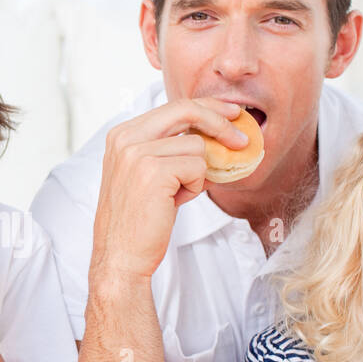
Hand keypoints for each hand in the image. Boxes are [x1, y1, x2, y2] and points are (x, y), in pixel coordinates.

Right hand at [90, 98, 246, 283]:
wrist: (121, 255)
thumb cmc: (136, 220)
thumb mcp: (145, 173)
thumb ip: (167, 148)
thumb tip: (210, 134)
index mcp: (122, 135)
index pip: (172, 107)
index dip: (207, 109)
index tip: (230, 114)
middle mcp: (126, 138)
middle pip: (186, 110)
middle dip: (220, 122)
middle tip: (241, 140)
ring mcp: (137, 153)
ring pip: (196, 146)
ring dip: (197, 173)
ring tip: (175, 195)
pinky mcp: (153, 171)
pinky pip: (198, 167)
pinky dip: (195, 187)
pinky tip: (174, 202)